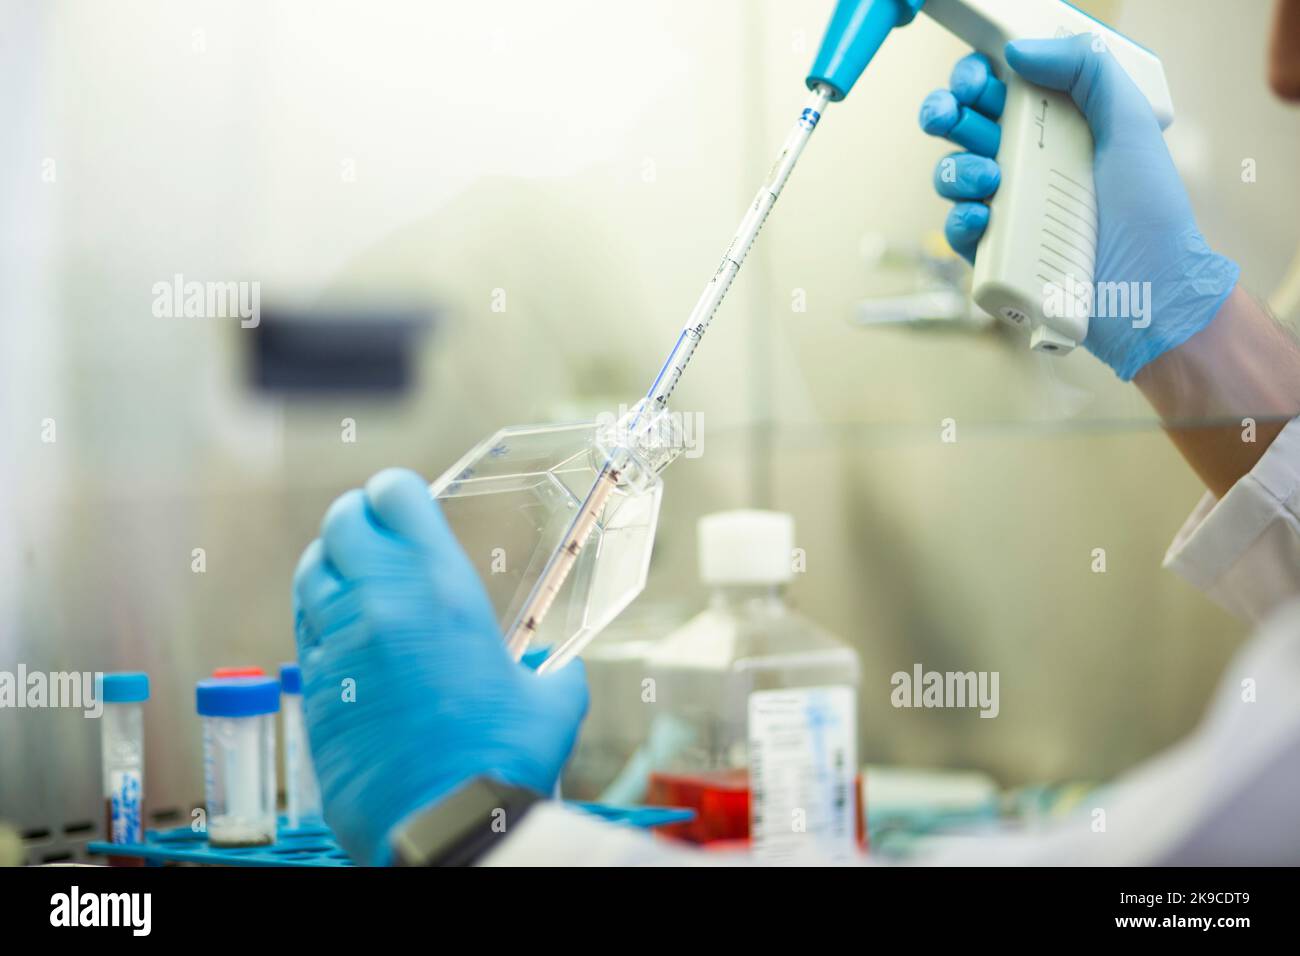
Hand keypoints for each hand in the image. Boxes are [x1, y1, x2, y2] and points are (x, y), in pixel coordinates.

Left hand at [292, 468, 588, 864]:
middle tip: (377, 530)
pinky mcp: (313, 687)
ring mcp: (338, 644)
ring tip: (355, 577)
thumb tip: (559, 669)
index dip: (398, 490)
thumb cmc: (500, 761)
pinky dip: (321, 620)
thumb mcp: (550, 703)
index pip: (395, 496)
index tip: (406, 499)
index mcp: (441, 590)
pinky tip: (346, 637)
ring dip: (333, 563)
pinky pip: (305, 630)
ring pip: (312, 571)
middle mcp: (381, 604)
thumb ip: (556, 671)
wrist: (441, 824)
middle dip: (359, 517)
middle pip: (342, 522)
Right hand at [919, 35, 1238, 380]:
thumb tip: (1020, 51)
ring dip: (955, 169)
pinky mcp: (996, 257)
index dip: (974, 80)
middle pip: (963, 129)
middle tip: (950, 117)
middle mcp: (1027, 167)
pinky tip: (982, 217)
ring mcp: (1008, 212)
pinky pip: (957, 233)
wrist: (1152, 292)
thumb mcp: (1130, 124)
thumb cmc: (1151, 215)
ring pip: (950, 178)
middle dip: (945, 115)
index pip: (998, 93)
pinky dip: (960, 221)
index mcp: (1055, 129)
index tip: (974, 81)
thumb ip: (1087, 70)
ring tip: (989, 179)